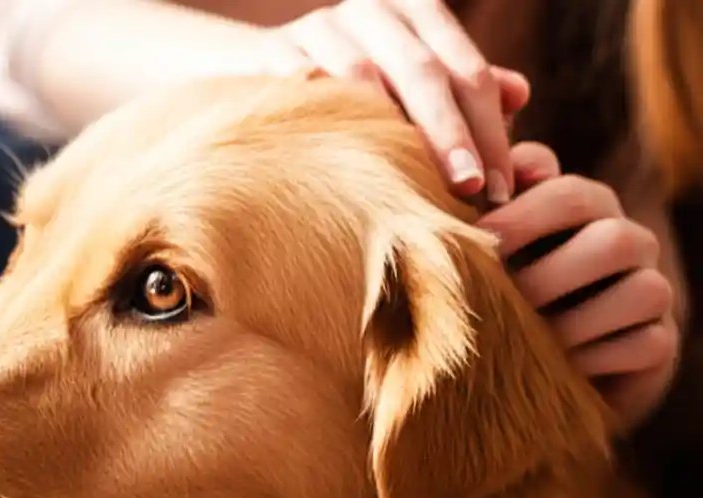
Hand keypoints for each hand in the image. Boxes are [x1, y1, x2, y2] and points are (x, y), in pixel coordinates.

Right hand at [260, 0, 529, 200]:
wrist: (266, 70)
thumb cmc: (361, 89)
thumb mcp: (416, 82)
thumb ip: (465, 91)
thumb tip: (519, 95)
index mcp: (415, 9)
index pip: (465, 71)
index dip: (487, 131)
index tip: (499, 187)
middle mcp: (370, 9)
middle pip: (421, 71)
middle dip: (449, 135)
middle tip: (469, 191)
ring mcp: (319, 26)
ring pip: (363, 77)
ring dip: (389, 135)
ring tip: (409, 186)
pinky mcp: (274, 50)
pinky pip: (305, 87)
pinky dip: (326, 123)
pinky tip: (343, 170)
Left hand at [479, 143, 679, 430]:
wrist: (527, 363)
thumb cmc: (498, 290)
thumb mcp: (483, 248)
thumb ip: (480, 207)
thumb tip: (469, 178)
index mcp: (584, 208)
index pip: (568, 192)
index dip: (522, 217)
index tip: (479, 245)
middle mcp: (628, 241)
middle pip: (614, 239)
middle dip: (549, 276)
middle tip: (504, 302)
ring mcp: (651, 290)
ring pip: (644, 291)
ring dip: (574, 322)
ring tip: (526, 337)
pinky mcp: (659, 343)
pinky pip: (646, 344)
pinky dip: (596, 358)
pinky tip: (557, 364)